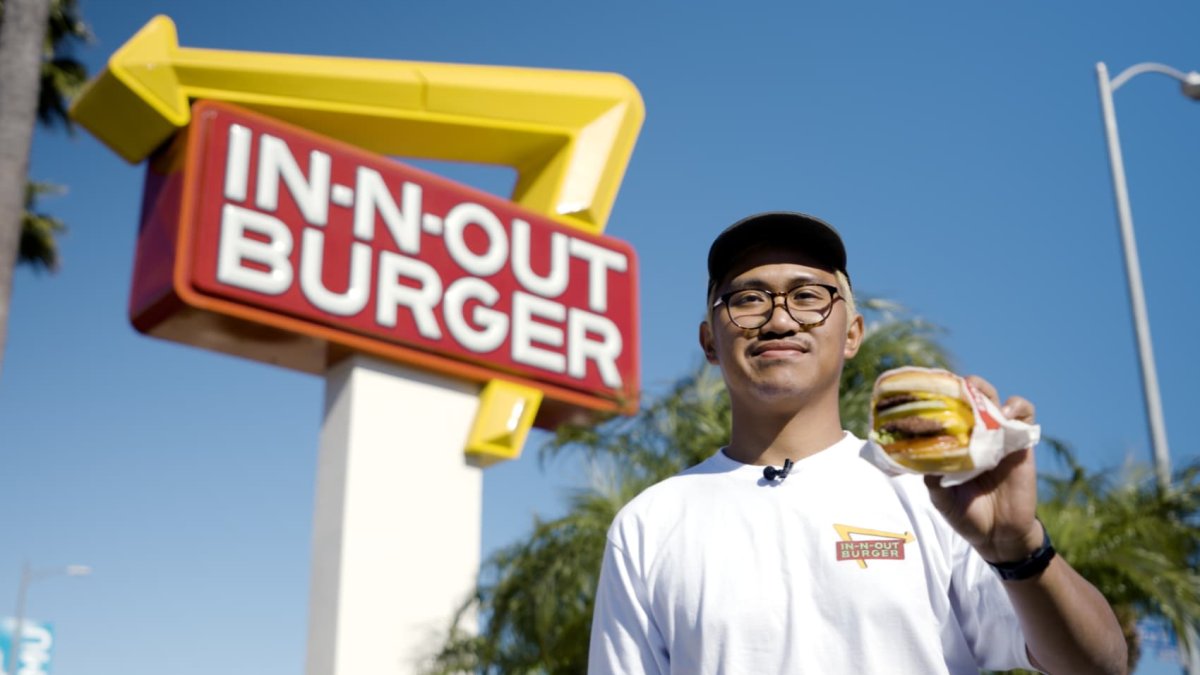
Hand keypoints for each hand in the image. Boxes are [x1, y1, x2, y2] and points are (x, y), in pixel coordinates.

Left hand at [924, 375, 1043, 562]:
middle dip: (963, 386)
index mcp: (955, 443)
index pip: (947, 410)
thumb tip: (919, 455)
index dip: (940, 396)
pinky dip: (1018, 408)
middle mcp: (975, 436)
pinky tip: (1007, 414)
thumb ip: (931, 475)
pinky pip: (1025, 417)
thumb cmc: (966, 514)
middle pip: (971, 397)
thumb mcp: (940, 496)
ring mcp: (999, 438)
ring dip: (987, 393)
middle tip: (955, 389)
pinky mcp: (1022, 445)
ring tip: (981, 399)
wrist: (997, 536)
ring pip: (997, 400)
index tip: (929, 390)